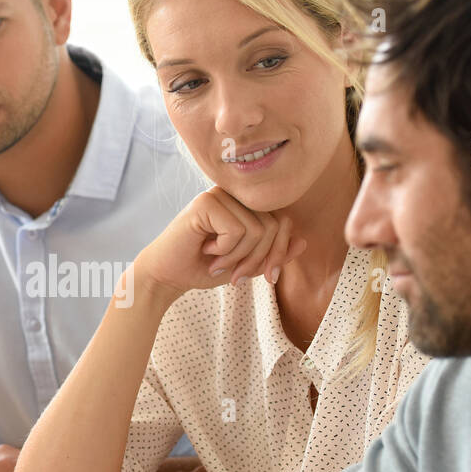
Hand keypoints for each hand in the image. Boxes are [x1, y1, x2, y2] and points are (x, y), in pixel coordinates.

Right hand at [131, 186, 306, 303]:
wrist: (167, 276)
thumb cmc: (203, 268)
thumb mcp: (246, 264)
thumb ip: (273, 254)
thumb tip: (303, 241)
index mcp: (246, 205)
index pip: (283, 222)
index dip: (279, 253)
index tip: (265, 277)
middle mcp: (235, 194)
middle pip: (274, 225)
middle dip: (259, 259)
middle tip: (236, 274)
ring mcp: (220, 194)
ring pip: (257, 229)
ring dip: (240, 257)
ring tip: (218, 262)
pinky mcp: (206, 202)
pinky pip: (237, 230)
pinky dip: (225, 250)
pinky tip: (206, 250)